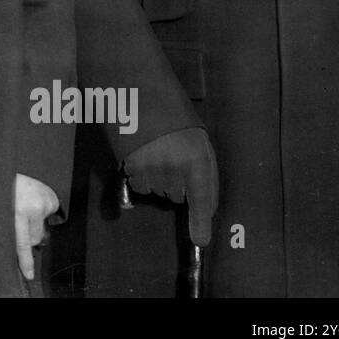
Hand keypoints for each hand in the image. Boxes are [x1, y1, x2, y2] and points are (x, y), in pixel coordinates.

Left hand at [14, 173, 59, 279]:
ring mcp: (43, 202)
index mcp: (14, 212)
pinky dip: (42, 211)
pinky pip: (49, 215)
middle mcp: (31, 207)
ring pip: (42, 228)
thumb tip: (18, 247)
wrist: (4, 170)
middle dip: (28, 235)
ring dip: (35, 221)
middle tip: (19, 217)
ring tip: (24, 204)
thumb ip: (9, 229)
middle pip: (34, 238)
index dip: (26, 260)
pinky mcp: (51, 197)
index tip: (29, 274)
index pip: (22, 242)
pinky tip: (33, 200)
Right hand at [122, 127, 217, 245]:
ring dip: (160, 179)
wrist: (143, 97)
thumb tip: (206, 208)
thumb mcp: (201, 143)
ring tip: (157, 152)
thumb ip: (207, 175)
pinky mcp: (132, 169)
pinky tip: (143, 156)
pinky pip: (140, 186)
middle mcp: (174, 169)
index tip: (200, 241)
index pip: (201, 201)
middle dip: (179, 184)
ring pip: (158, 191)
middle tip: (174, 158)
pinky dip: (142, 176)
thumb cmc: (176, 121)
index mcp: (197, 161)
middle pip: (178, 197)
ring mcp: (152, 170)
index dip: (200, 224)